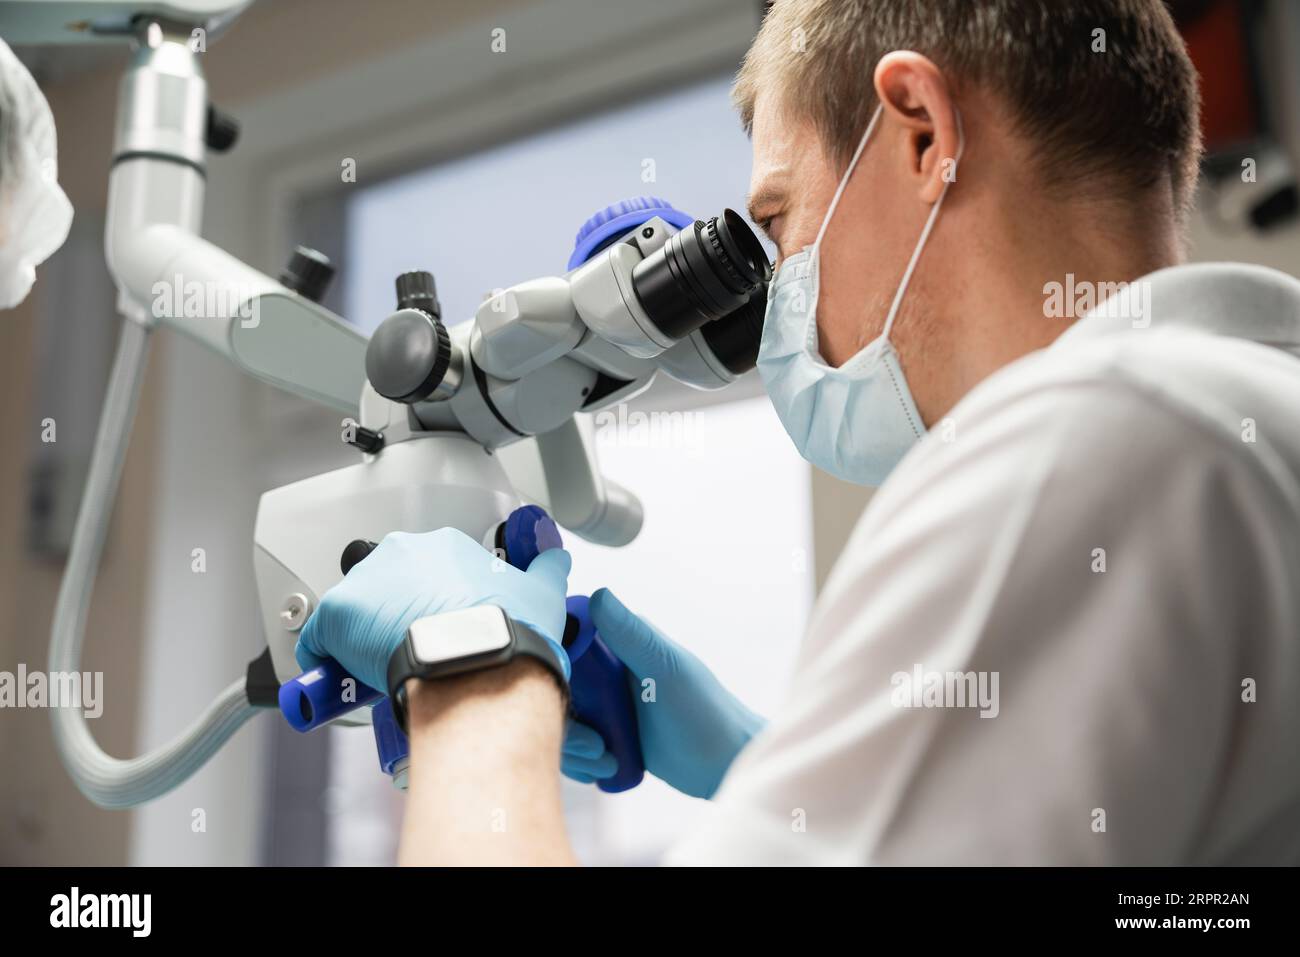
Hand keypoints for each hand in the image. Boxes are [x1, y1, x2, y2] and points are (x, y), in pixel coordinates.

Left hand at [294, 527, 571, 692]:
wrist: (479, 664)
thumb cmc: (507, 634)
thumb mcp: (543, 593)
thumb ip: (548, 570)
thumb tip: (556, 559)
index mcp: (447, 546)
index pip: (426, 570)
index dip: (430, 603)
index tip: (436, 626)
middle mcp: (404, 553)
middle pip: (386, 584)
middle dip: (394, 614)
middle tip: (412, 648)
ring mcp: (368, 581)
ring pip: (355, 610)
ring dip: (363, 635)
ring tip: (383, 669)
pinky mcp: (338, 612)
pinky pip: (318, 638)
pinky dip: (325, 659)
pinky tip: (344, 680)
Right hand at [561, 588, 764, 798]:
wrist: (722, 763)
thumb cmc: (704, 711)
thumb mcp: (666, 670)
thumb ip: (632, 635)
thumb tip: (599, 595)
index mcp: (618, 640)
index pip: (564, 639)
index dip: (552, 663)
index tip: (563, 693)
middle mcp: (605, 667)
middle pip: (554, 684)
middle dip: (565, 719)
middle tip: (594, 745)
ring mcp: (603, 702)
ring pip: (560, 718)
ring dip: (575, 747)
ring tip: (605, 759)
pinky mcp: (604, 733)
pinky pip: (572, 744)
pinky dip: (580, 761)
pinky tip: (604, 768)